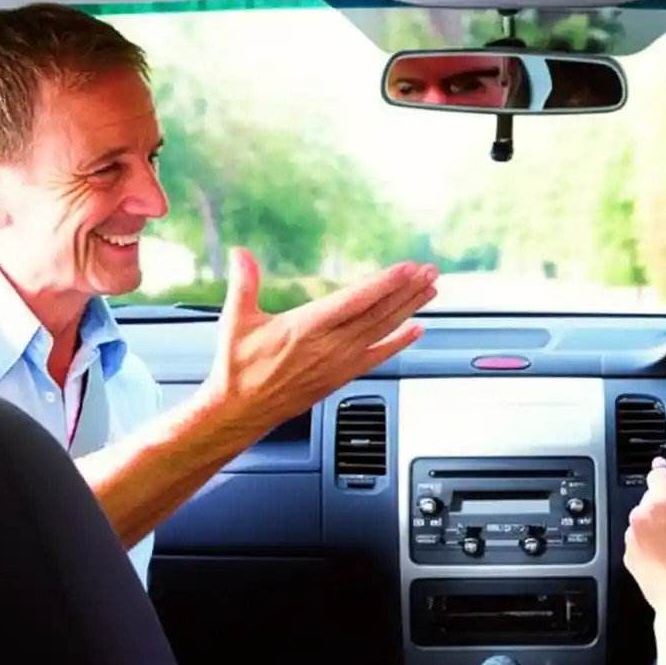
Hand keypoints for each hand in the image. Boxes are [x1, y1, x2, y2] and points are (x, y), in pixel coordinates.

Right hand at [202, 247, 437, 432]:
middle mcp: (330, 346)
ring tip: (429, 290)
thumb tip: (241, 254)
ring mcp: (340, 362)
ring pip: (383, 331)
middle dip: (407, 290)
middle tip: (429, 272)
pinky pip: (378, 356)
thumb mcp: (236, 320)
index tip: (406, 269)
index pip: (355, 301)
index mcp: (307, 327)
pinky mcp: (342, 376)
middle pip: (378, 313)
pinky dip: (399, 342)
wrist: (242, 410)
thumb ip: (243, 284)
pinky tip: (417, 330)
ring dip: (409, 309)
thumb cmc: (239, 367)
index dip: (384, 284)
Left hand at [623, 457, 665, 615]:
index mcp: (662, 500)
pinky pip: (639, 541)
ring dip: (656, 525)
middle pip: (651, 498)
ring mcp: (632, 536)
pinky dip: (650, 544)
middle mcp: (641, 515)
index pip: (656, 472)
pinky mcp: (629, 556)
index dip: (665, 471)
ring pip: (644, 520)